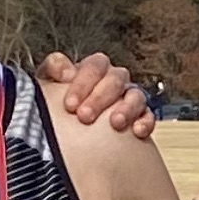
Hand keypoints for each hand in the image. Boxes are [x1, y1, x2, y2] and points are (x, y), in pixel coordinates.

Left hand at [38, 51, 157, 137]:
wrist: (75, 133)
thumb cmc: (62, 105)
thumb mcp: (50, 84)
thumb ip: (53, 70)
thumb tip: (63, 71)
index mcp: (94, 70)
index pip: (94, 66)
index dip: (83, 83)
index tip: (69, 104)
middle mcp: (114, 80)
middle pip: (114, 79)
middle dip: (99, 98)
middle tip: (84, 116)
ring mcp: (129, 97)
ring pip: (135, 95)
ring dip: (126, 108)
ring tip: (115, 123)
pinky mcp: (141, 116)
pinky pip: (148, 115)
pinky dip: (144, 122)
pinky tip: (136, 132)